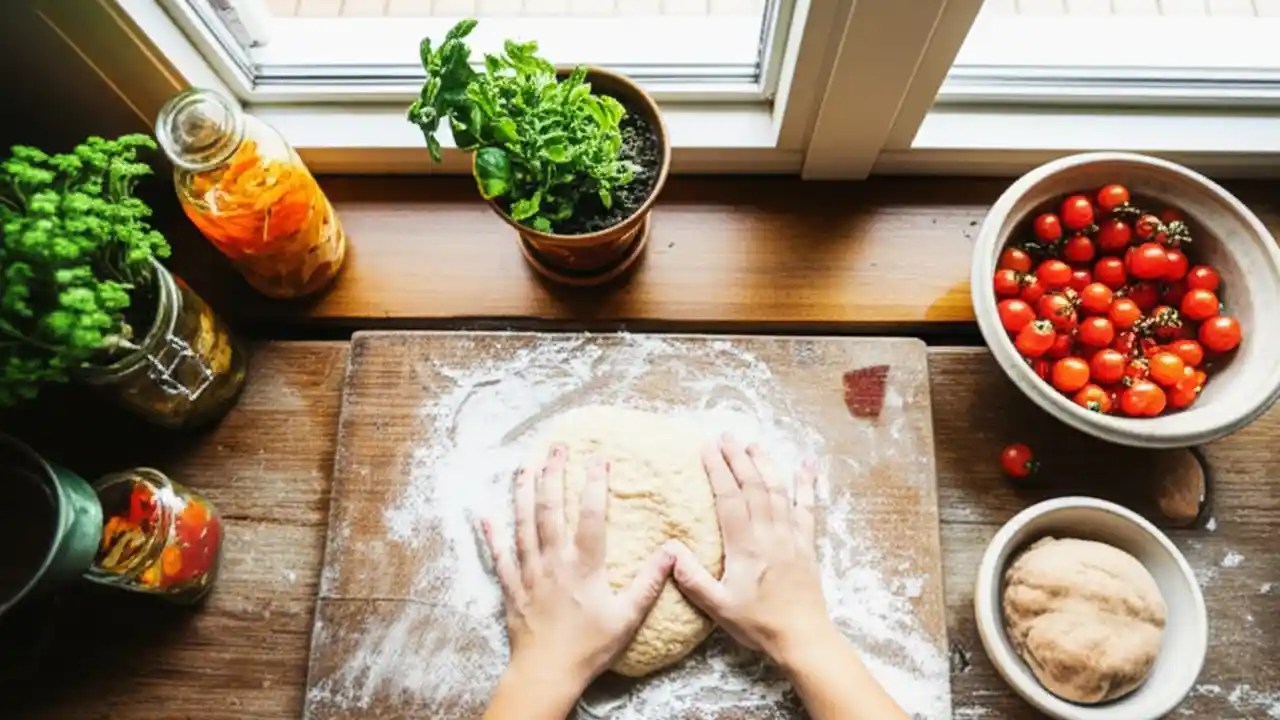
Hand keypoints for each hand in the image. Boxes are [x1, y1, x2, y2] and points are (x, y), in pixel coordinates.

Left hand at [481, 444, 673, 695]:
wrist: (547, 673)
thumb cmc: (590, 647)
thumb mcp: (628, 616)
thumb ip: (649, 582)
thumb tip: (673, 552)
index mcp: (584, 565)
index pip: (590, 513)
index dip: (595, 482)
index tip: (599, 457)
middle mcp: (553, 561)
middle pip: (551, 508)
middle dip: (554, 473)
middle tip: (557, 447)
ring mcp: (529, 572)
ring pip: (522, 523)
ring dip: (523, 491)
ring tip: (525, 464)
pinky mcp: (511, 587)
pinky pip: (498, 555)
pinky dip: (491, 534)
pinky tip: (484, 515)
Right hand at [665, 435, 831, 663]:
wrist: (802, 637)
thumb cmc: (758, 623)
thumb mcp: (718, 606)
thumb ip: (692, 577)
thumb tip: (669, 549)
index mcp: (745, 545)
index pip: (729, 497)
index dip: (717, 469)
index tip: (706, 447)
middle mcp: (769, 532)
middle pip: (753, 485)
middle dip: (738, 457)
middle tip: (725, 436)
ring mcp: (791, 536)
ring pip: (779, 490)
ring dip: (766, 463)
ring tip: (753, 443)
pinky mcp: (807, 543)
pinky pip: (807, 507)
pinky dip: (806, 484)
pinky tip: (806, 464)